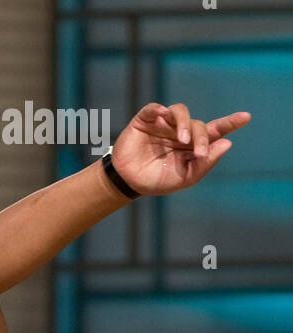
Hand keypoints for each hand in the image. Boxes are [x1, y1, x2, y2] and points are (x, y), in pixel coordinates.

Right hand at [110, 102, 250, 196]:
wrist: (128, 182)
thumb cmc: (157, 180)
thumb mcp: (185, 177)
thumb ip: (205, 162)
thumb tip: (227, 143)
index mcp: (192, 145)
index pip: (215, 130)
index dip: (230, 123)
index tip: (246, 117)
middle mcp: (181, 131)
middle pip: (199, 124)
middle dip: (202, 137)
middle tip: (198, 152)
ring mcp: (164, 124)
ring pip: (180, 111)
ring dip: (185, 123)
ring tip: (183, 139)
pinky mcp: (146, 120)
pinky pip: (154, 109)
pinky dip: (159, 110)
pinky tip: (162, 116)